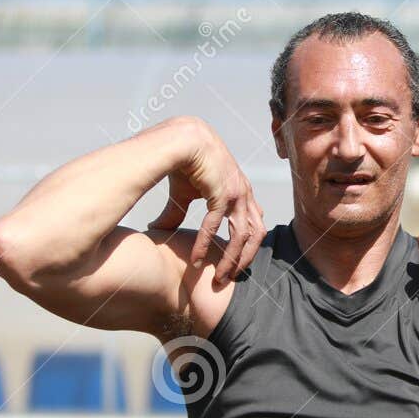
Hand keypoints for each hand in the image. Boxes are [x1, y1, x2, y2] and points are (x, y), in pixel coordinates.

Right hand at [147, 118, 265, 285]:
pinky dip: (206, 244)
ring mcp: (237, 193)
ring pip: (241, 235)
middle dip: (244, 259)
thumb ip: (178, 213)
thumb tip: (162, 230)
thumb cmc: (183, 161)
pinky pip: (215, 226)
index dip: (248, 246)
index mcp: (241, 192)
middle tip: (229, 280)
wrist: (180, 137)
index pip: (255, 224)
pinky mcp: (222, 192)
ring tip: (218, 278)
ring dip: (230, 260)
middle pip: (256, 235)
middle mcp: (244, 193)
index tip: (235, 265)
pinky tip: (197, 260)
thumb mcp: (184, 193)